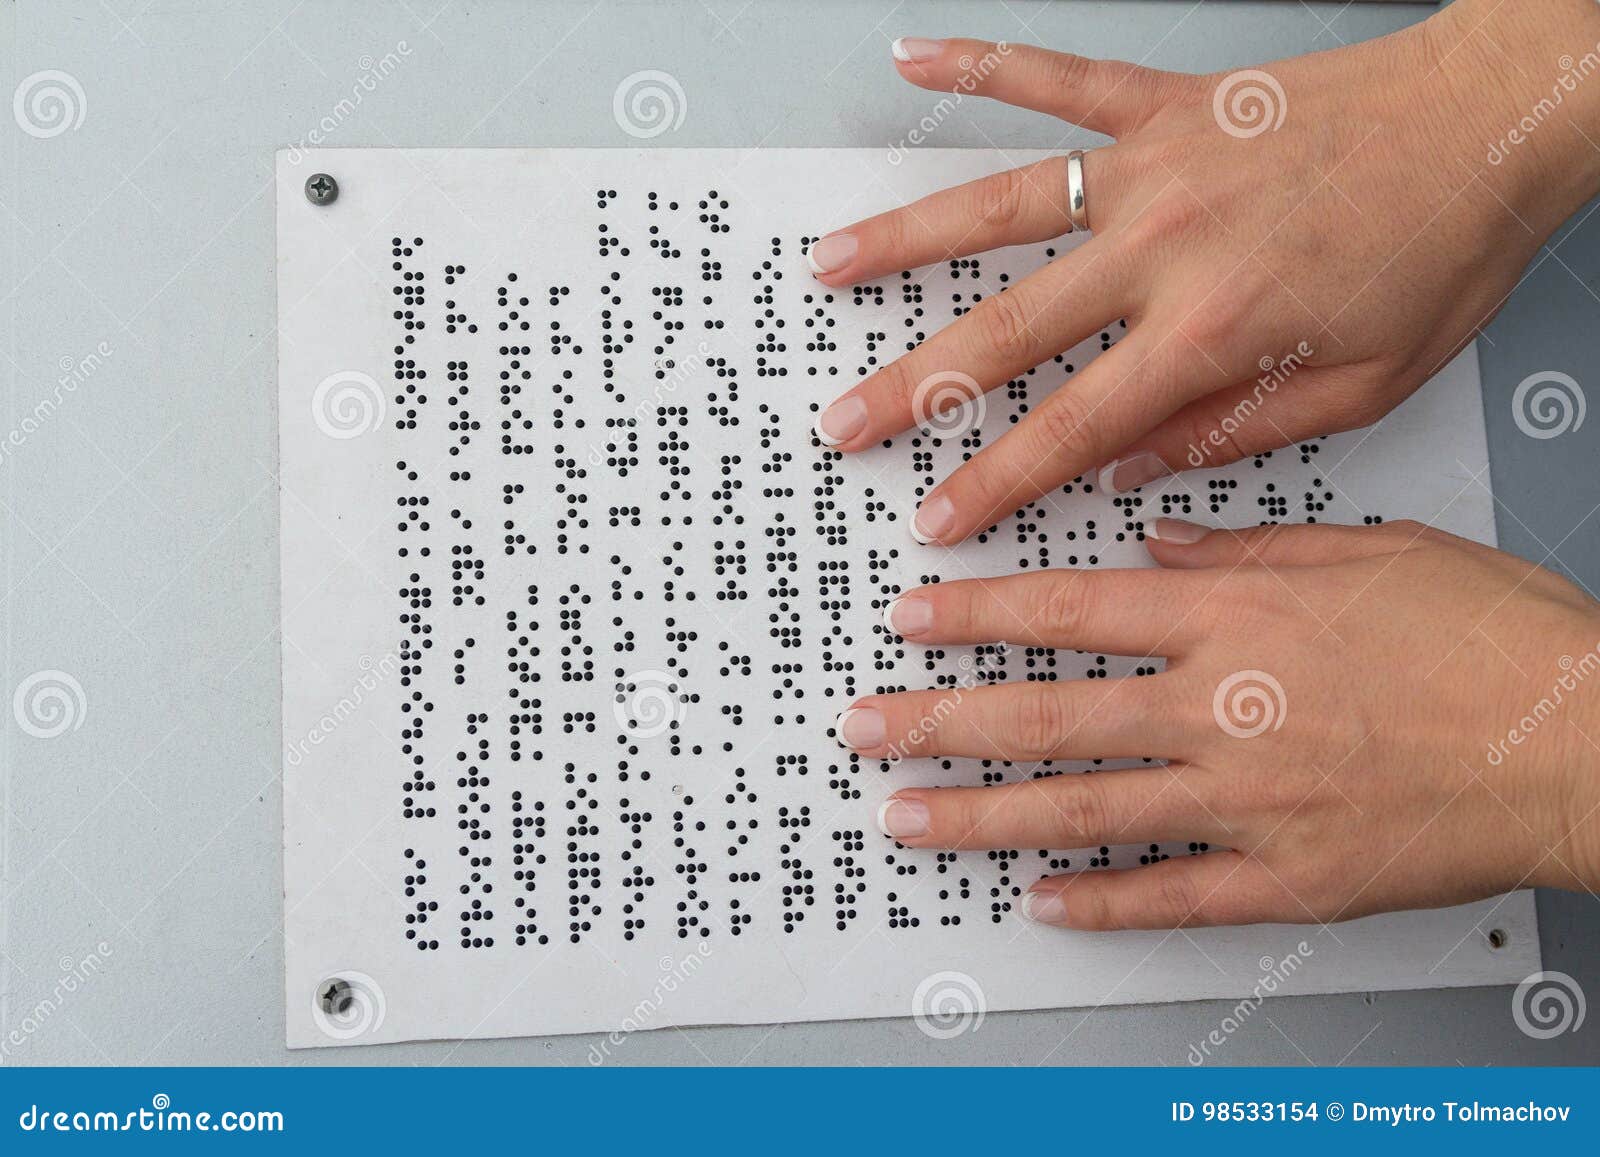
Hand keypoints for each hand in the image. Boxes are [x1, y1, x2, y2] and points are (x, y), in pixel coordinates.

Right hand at [809, 1, 1599, 544]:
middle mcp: (1163, 247)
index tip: (938, 517)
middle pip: (1006, 332)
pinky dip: (986, 63)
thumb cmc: (1439, 252)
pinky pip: (1060, 79)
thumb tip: (1131, 474)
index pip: (1072, 429)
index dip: (995, 482)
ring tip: (829, 267)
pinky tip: (915, 54)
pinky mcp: (1168, 101)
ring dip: (905, 243)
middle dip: (912, 388)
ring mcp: (1155, 165)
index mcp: (1211, 332)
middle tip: (844, 425)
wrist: (1492, 122)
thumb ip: (1234, 435)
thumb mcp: (1358, 388)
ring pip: (1000, 208)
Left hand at [835, 521, 1599, 928]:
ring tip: (903, 820)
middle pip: (1048, 716)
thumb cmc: (1492, 636)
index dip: (977, 613)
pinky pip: (1170, 896)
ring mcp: (1245, 803)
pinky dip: (1100, 903)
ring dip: (980, 817)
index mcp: (1235, 618)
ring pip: (1081, 811)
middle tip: (864, 725)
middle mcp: (1220, 710)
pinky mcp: (1286, 878)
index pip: (1068, 611)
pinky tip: (1039, 902)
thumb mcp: (1365, 549)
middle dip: (940, 720)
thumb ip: (1244, 548)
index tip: (911, 614)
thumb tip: (1155, 545)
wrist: (1583, 737)